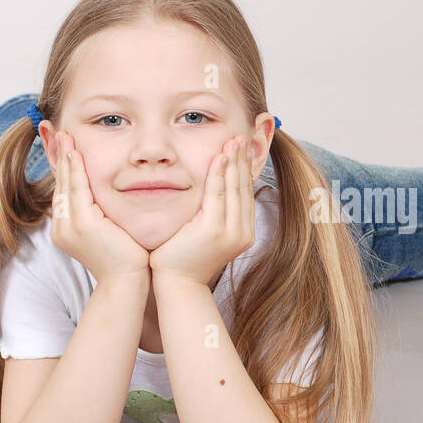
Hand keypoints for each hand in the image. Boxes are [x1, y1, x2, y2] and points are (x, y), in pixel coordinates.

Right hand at [49, 130, 151, 286]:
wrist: (128, 282)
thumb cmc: (126, 259)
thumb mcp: (110, 231)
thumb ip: (103, 214)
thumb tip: (106, 198)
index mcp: (68, 228)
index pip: (64, 189)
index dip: (61, 165)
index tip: (59, 143)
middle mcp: (63, 226)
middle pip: (59, 183)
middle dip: (57, 155)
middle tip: (52, 129)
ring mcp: (70, 226)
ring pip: (67, 183)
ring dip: (65, 156)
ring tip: (63, 134)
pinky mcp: (83, 224)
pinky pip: (77, 190)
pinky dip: (76, 169)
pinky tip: (74, 151)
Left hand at [147, 134, 257, 288]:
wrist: (177, 285)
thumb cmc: (184, 260)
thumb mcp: (204, 235)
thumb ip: (212, 216)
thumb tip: (212, 198)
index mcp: (242, 232)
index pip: (245, 194)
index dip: (245, 170)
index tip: (242, 149)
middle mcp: (242, 232)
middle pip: (244, 188)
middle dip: (243, 160)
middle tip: (241, 137)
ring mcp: (230, 232)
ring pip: (234, 189)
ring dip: (234, 162)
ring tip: (233, 141)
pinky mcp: (214, 230)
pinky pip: (218, 195)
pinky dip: (219, 174)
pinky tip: (219, 157)